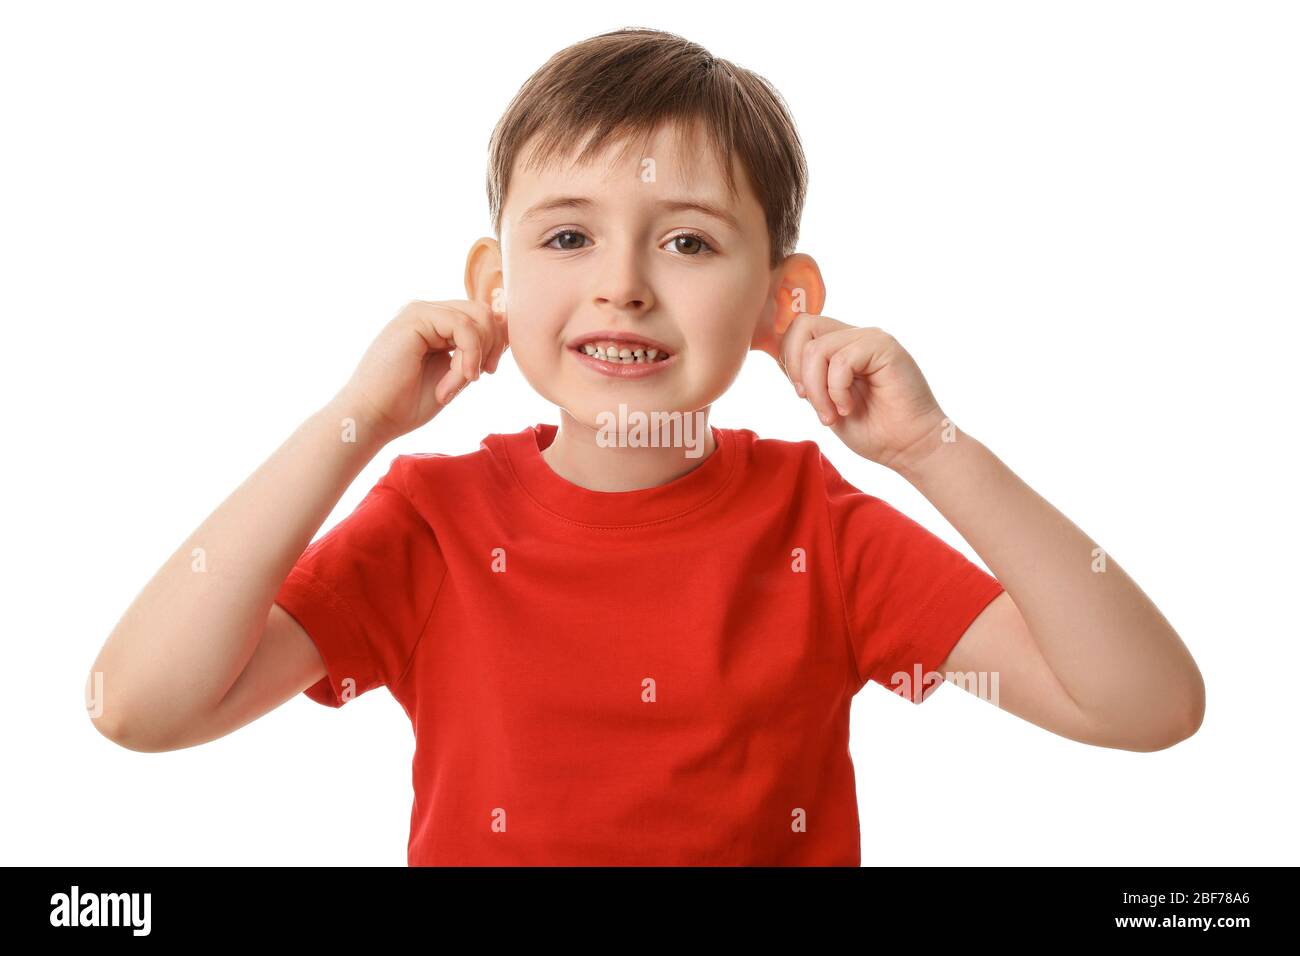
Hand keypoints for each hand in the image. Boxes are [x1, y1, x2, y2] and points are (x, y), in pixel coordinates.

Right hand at [335, 299, 508, 443]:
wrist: (372, 417)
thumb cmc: (407, 404)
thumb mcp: (456, 375)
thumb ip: (475, 354)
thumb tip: (506, 335)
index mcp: (437, 324)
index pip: (482, 316)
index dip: (496, 342)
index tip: (489, 372)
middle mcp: (429, 312)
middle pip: (483, 312)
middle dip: (492, 346)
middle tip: (477, 378)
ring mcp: (421, 311)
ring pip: (477, 318)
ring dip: (475, 358)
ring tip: (456, 385)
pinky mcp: (415, 316)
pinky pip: (463, 327)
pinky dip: (466, 358)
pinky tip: (452, 383)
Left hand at [777, 313, 947, 472]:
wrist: (909, 447)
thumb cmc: (873, 430)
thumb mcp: (824, 402)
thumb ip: (807, 377)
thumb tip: (776, 356)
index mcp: (841, 344)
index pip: (799, 328)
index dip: (788, 358)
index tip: (801, 394)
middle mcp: (855, 335)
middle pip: (802, 325)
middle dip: (796, 369)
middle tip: (809, 401)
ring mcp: (870, 338)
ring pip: (817, 348)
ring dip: (817, 390)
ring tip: (832, 415)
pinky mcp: (885, 347)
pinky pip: (841, 361)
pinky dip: (836, 391)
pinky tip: (849, 409)